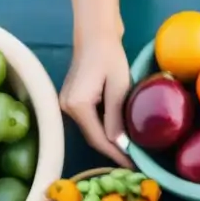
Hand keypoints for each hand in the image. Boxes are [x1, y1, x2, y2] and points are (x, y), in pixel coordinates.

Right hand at [60, 33, 132, 167]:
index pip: (98, 138)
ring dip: (108, 140)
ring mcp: (66, 104)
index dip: (116, 154)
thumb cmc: (110, 55)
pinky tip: (117, 133)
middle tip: (134, 162)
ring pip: (90, 129)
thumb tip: (119, 144)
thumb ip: (117, 116)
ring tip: (129, 151)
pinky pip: (88, 120)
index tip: (133, 166)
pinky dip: (103, 128)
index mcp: (77, 105)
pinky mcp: (71, 99)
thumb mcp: (119, 87)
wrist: (95, 34)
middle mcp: (66, 107)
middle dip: (113, 150)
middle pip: (92, 136)